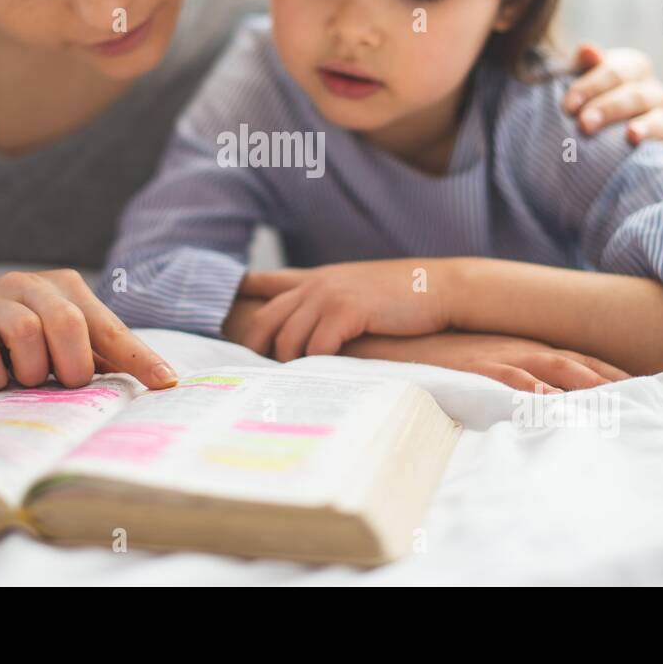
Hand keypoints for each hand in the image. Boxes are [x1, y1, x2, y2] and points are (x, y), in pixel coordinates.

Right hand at [0, 269, 177, 392]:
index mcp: (66, 288)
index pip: (109, 327)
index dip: (138, 357)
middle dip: (74, 364)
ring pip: (25, 331)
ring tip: (29, 381)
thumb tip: (158, 380)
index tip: (165, 383)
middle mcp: (30, 286)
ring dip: (33, 371)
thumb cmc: (22, 335)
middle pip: (67, 322)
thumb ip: (103, 353)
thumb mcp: (64, 338)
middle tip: (69, 385)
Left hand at [236, 261, 454, 360]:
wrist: (439, 287)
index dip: (241, 292)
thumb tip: (311, 330)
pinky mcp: (348, 310)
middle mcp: (316, 284)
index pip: (267, 282)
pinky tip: (319, 377)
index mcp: (317, 279)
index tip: (222, 307)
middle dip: (256, 348)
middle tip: (257, 374)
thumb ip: (331, 303)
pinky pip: (317, 345)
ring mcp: (330, 295)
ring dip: (288, 363)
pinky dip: (315, 364)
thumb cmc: (402, 296)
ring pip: (288, 337)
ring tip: (291, 384)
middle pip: (266, 317)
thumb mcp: (358, 290)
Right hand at [340, 331, 632, 391]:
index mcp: (520, 350)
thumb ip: (504, 385)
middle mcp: (515, 348)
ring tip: (620, 404)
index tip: (645, 391)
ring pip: (554, 369)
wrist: (385, 338)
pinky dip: (535, 391)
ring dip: (587, 386)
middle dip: (614, 380)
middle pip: (577, 364)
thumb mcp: (474, 371)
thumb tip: (533, 407)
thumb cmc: (431, 361)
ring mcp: (497, 355)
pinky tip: (556, 405)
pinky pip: (511, 379)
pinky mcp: (472, 366)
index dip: (610, 375)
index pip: (577, 362)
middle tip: (653, 399)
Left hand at [567, 44, 662, 168]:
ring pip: (662, 122)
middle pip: (637, 97)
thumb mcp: (581, 77)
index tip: (568, 106)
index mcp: (634, 69)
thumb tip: (587, 49)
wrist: (594, 126)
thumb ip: (583, 64)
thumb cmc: (586, 97)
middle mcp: (653, 94)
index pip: (618, 72)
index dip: (592, 86)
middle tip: (584, 124)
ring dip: (646, 128)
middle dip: (610, 109)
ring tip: (631, 136)